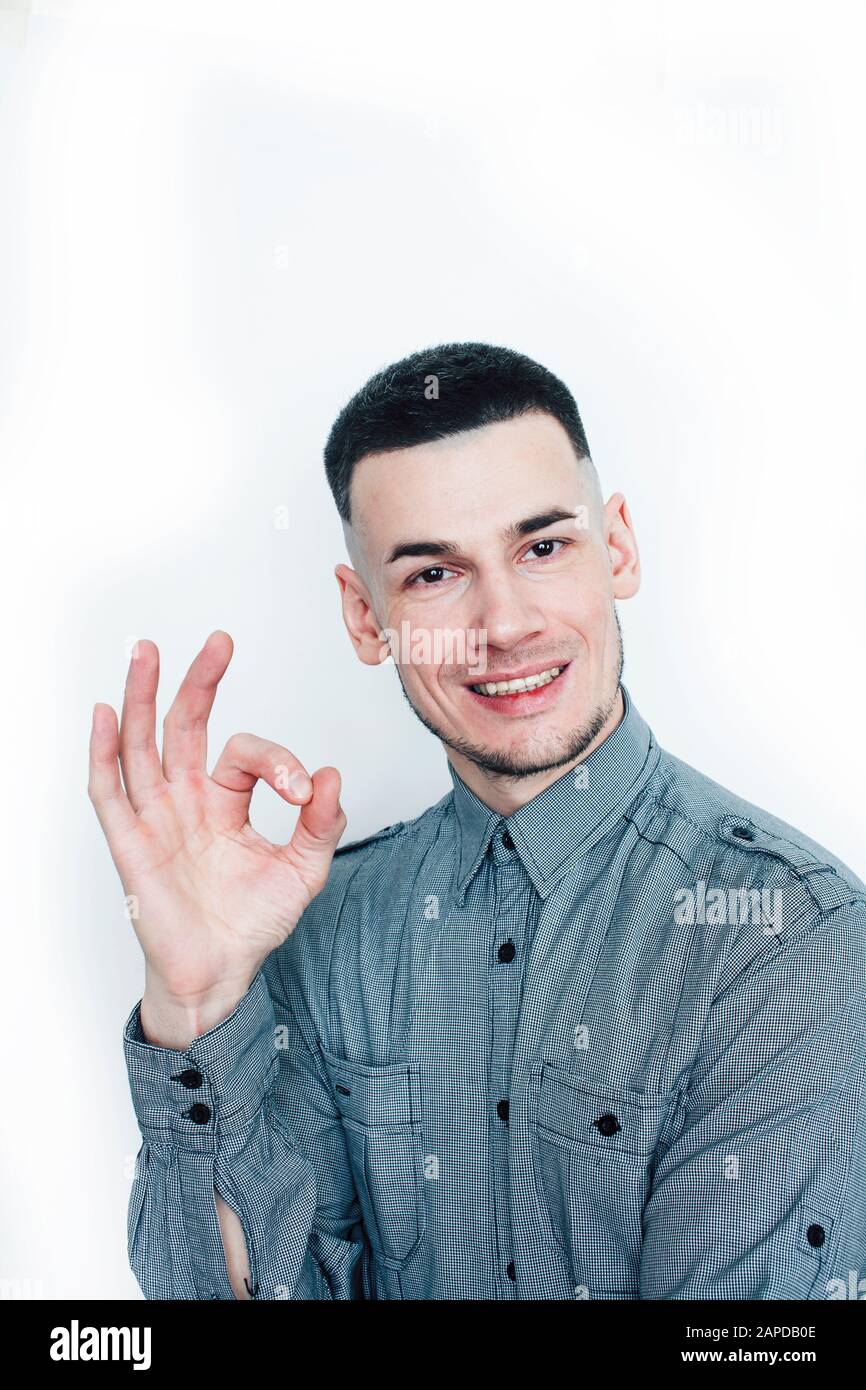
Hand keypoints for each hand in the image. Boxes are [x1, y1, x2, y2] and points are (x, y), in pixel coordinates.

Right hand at [88, 631, 345, 1036]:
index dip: (279, 762)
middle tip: (219, 641)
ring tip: (146, 650)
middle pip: (184, 725)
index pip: (244, 751)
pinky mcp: (131, 844)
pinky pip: (110, 791)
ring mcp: (155, 818)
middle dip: (199, 681)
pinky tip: (107, 714)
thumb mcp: (303, 869)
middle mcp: (186, 800)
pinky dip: (104, 752)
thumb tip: (331, 775)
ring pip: (142, 745)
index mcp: (224, 800)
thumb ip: (321, 824)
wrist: (220, 974)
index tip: (304, 792)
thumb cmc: (252, 922)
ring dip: (142, 696)